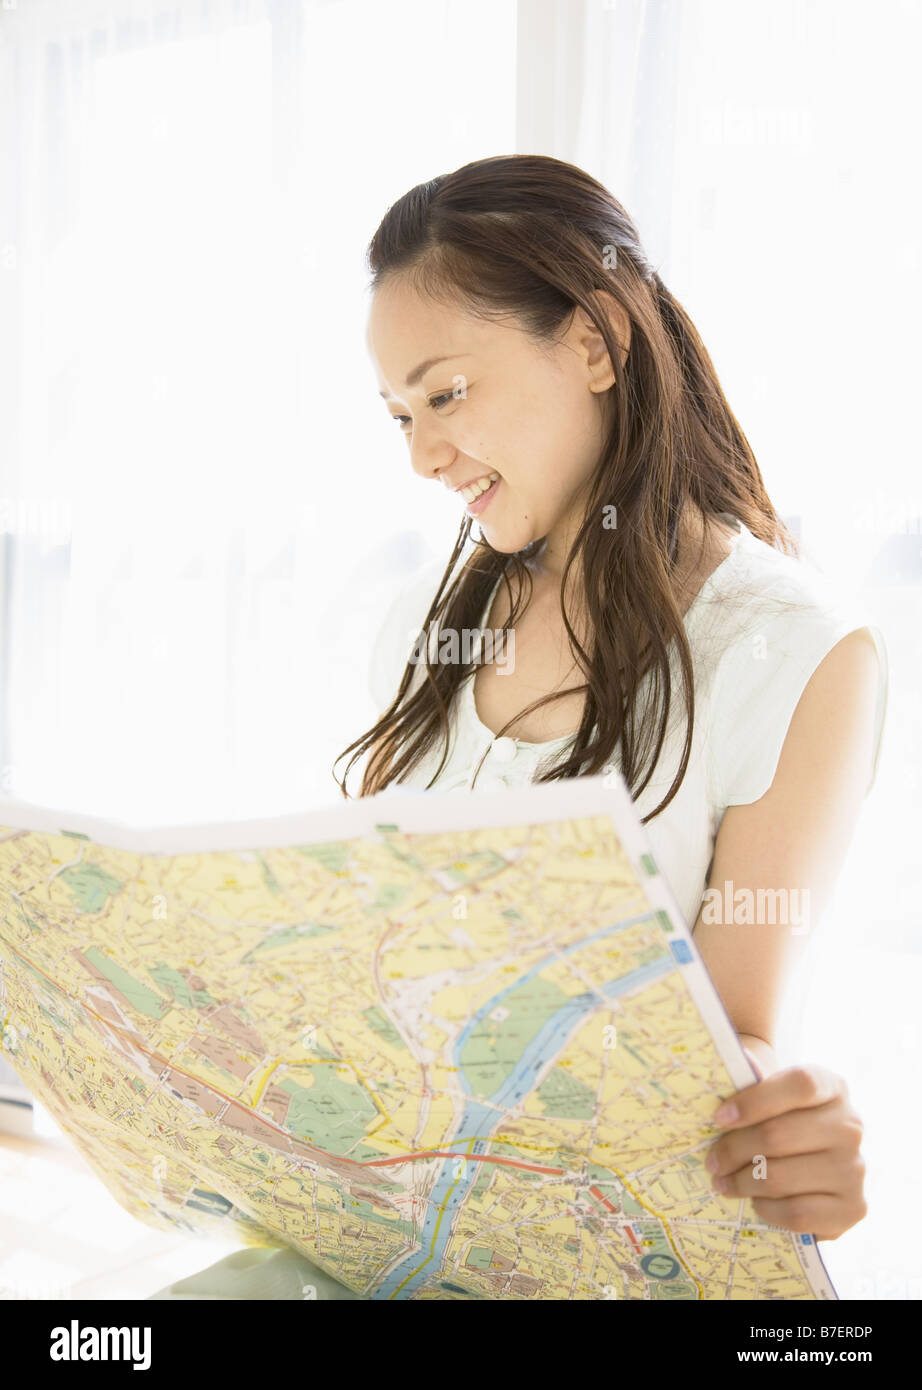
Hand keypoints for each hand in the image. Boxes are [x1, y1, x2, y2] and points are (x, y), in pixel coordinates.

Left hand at [705, 1061, 866, 1239]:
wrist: (807, 1164)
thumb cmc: (778, 1120)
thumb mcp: (767, 1093)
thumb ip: (754, 1078)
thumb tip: (748, 1062)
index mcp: (832, 1087)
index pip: (800, 1085)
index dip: (755, 1100)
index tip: (719, 1118)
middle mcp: (851, 1126)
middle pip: (779, 1135)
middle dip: (734, 1150)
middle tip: (712, 1160)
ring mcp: (855, 1169)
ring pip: (781, 1178)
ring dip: (742, 1182)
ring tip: (723, 1181)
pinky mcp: (854, 1208)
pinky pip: (797, 1214)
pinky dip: (766, 1209)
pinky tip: (754, 1201)